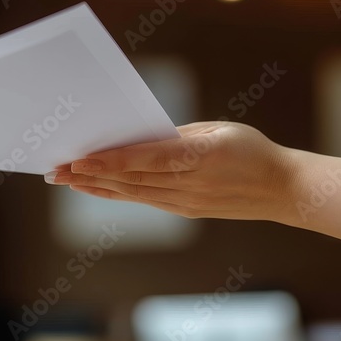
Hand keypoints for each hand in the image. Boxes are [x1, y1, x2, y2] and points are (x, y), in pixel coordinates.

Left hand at [45, 121, 292, 221]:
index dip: (108, 160)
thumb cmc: (252, 150)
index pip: (143, 160)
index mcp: (199, 158)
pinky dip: (118, 194)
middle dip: (90, 174)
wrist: (283, 190)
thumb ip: (178, 135)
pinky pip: (144, 201)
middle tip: (57, 169)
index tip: (78, 158)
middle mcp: (189, 185)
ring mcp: (186, 203)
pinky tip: (99, 189)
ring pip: (132, 194)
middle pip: (130, 180)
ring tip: (68, 180)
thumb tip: (138, 138)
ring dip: (97, 186)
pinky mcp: (186, 211)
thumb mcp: (217, 130)